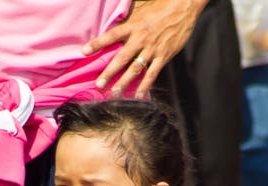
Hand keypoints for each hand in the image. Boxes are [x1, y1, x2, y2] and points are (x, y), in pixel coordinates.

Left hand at [83, 0, 206, 97]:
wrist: (183, 7)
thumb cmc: (161, 8)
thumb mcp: (141, 11)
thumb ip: (128, 21)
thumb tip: (114, 24)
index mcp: (133, 25)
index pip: (111, 35)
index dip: (98, 43)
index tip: (84, 51)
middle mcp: (140, 38)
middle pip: (122, 57)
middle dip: (109, 72)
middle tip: (99, 84)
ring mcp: (152, 49)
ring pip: (135, 68)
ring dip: (124, 82)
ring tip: (115, 93)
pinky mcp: (163, 56)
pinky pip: (152, 74)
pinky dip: (144, 86)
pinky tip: (138, 96)